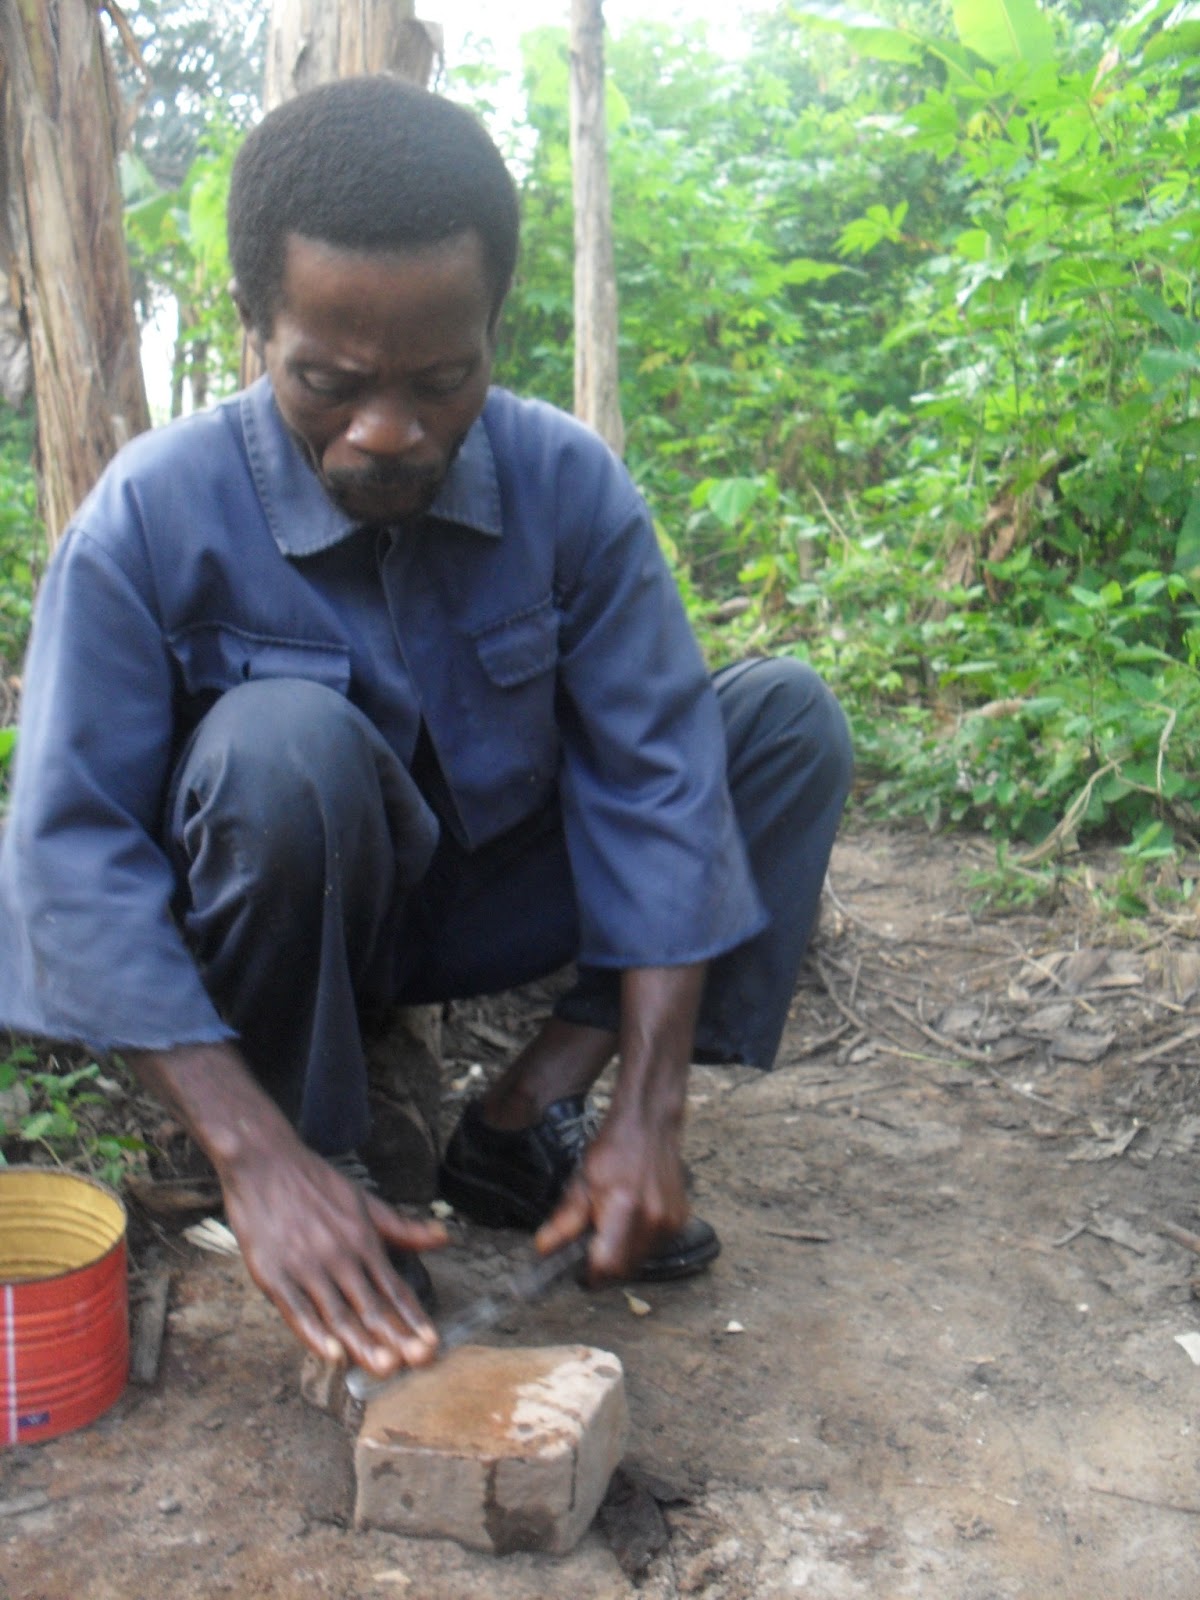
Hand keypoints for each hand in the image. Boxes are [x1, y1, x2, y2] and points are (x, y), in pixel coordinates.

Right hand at [220, 1134, 446, 1375]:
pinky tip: (331, 1353)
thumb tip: (444, 1238)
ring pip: (338, 1313)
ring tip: (385, 1367)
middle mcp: (339, 1256)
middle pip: (371, 1305)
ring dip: (363, 1342)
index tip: (433, 1344)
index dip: (413, 1318)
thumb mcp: (364, 1202)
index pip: (393, 1288)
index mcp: (362, 1241)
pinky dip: (314, 1332)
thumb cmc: (316, 1184)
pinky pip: (297, 1309)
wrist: (264, 1161)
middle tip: (419, 1362)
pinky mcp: (272, 1273)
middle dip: (396, 1337)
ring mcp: (305, 1266)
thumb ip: (401, 1229)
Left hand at [535, 1111, 688, 1281]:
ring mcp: (671, 1221)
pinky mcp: (680, 1220)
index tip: (578, 1273)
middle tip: (588, 1255)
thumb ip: (565, 1220)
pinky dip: (638, 1246)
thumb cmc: (614, 1148)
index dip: (590, 1275)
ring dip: (622, 1258)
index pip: (608, 1266)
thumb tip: (545, 1248)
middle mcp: (654, 1219)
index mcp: (626, 1208)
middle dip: (604, 1270)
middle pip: (625, 1270)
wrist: (649, 1125)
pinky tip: (627, 1226)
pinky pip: (654, 1248)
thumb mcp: (581, 1181)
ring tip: (608, 1234)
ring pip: (640, 1261)